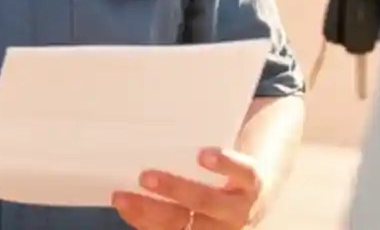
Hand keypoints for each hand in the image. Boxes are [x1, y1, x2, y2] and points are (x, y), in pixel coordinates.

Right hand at [112, 148, 263, 229]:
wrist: (261, 177)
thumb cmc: (213, 185)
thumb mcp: (190, 196)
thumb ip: (165, 194)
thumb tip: (124, 174)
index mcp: (197, 229)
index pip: (165, 229)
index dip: (140, 217)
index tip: (118, 199)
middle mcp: (218, 225)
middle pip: (181, 221)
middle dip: (152, 209)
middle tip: (127, 191)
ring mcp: (239, 206)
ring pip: (207, 203)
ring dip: (177, 190)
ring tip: (150, 176)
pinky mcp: (256, 182)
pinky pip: (242, 176)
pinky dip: (224, 166)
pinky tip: (205, 156)